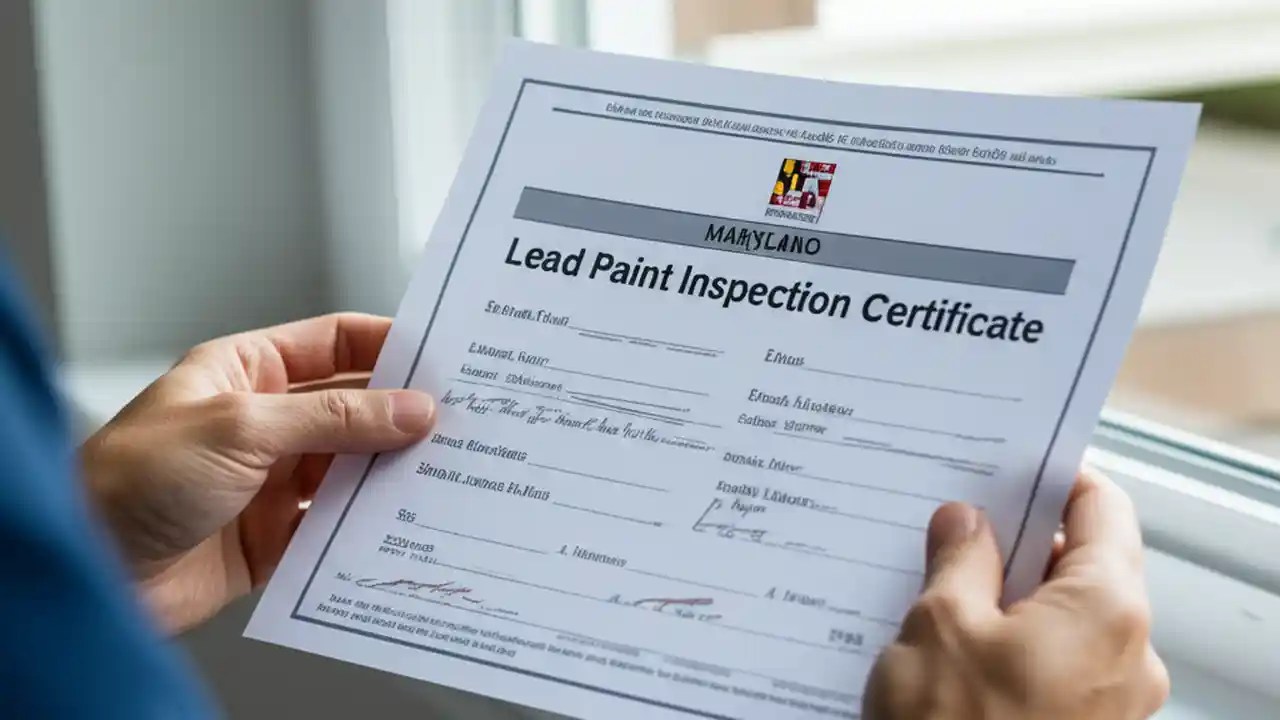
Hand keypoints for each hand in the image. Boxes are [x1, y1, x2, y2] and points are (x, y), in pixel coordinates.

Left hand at [81, 314, 435, 631]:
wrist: (91, 573)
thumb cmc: (132, 480)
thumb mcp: (242, 428)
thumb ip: (335, 419)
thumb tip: (411, 408)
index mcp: (246, 372)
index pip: (333, 344)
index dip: (388, 345)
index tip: (443, 357)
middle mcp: (264, 421)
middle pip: (352, 408)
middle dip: (402, 414)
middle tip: (461, 419)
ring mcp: (270, 479)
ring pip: (351, 468)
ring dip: (391, 472)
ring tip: (445, 471)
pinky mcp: (274, 536)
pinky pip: (336, 524)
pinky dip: (368, 525)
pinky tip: (402, 523)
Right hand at [863, 470, 1168, 718]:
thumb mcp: (940, 624)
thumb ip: (958, 558)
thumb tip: (964, 523)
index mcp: (1108, 609)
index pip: (1101, 508)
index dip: (1051, 480)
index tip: (1004, 469)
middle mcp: (1130, 654)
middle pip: (1081, 564)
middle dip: (1012, 543)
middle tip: (949, 529)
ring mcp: (1112, 702)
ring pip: (1061, 618)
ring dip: (1003, 597)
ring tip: (934, 590)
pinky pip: (1053, 665)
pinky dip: (1008, 644)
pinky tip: (948, 647)